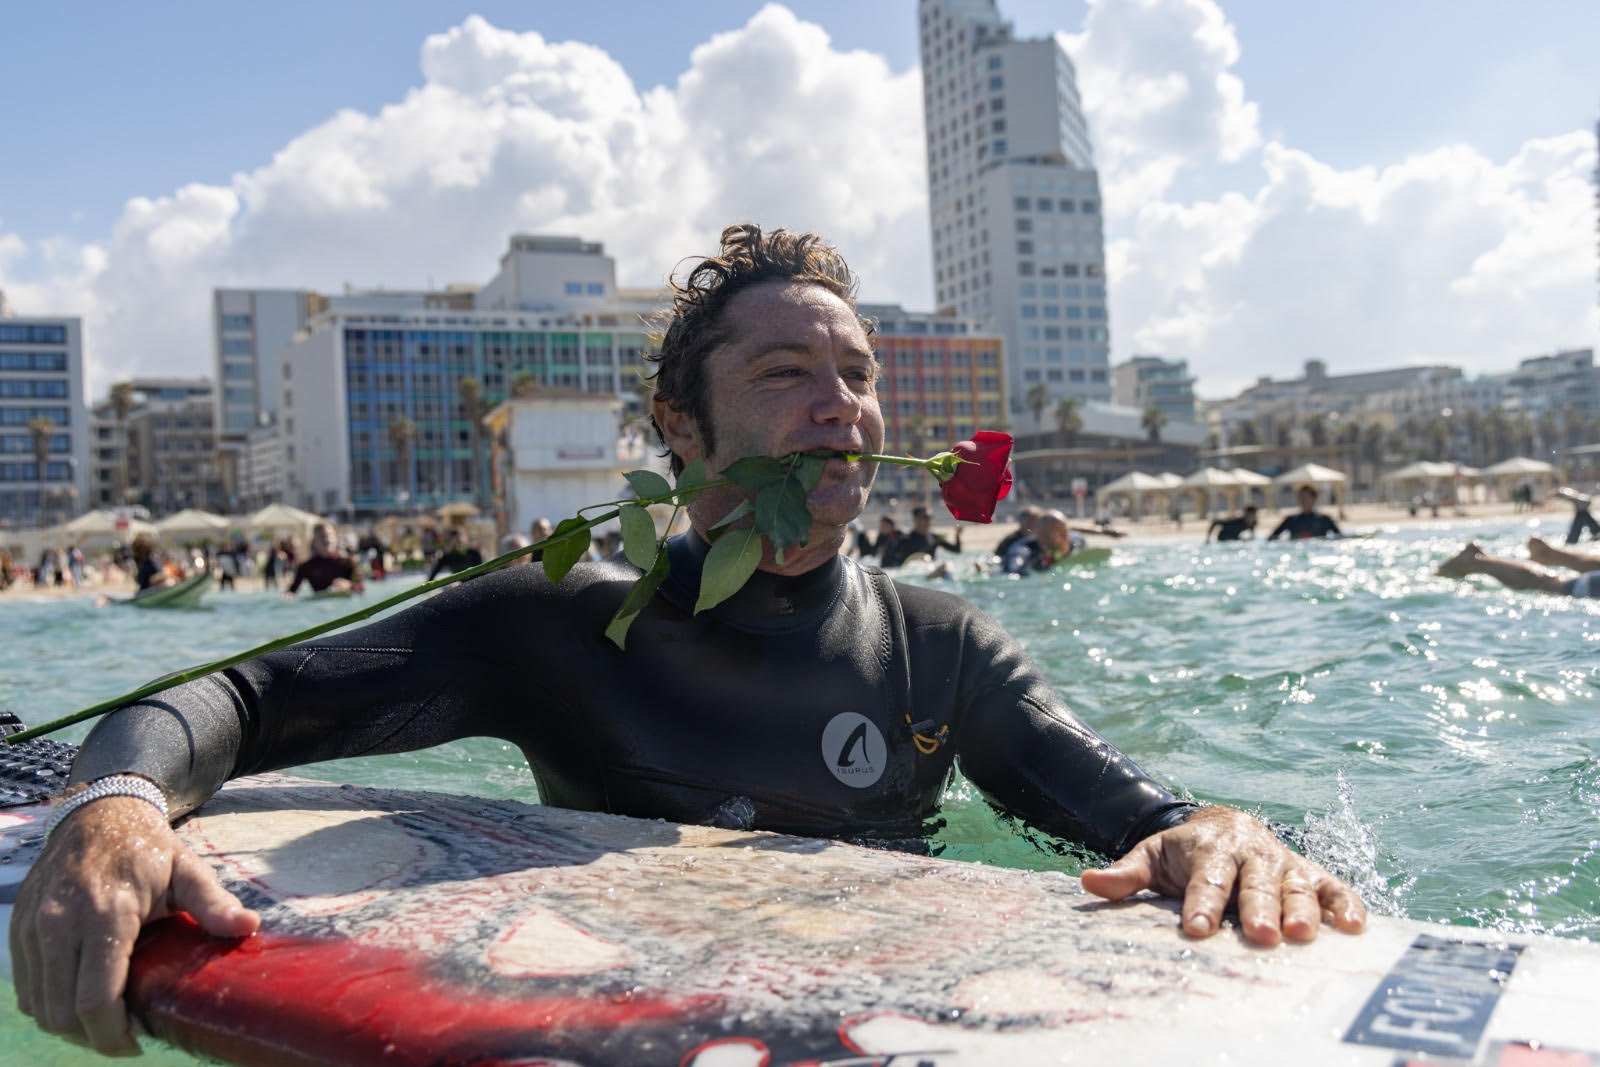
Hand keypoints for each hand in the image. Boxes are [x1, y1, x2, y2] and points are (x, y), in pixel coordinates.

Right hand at [10, 797, 259, 1053]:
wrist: (99, 816)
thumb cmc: (148, 849)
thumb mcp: (188, 870)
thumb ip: (215, 902)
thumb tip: (249, 927)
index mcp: (106, 913)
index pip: (95, 1000)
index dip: (113, 1036)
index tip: (138, 1044)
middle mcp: (60, 924)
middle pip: (62, 1013)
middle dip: (94, 1036)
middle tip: (125, 1034)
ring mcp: (33, 928)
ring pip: (38, 1006)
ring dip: (69, 1024)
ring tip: (106, 1019)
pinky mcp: (19, 930)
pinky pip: (25, 988)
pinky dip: (48, 1004)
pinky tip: (79, 999)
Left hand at [1079, 806, 1365, 945]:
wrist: (1224, 825)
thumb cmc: (1184, 853)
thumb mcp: (1152, 857)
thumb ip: (1126, 873)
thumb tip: (1088, 882)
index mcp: (1211, 849)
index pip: (1205, 879)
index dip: (1201, 903)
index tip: (1196, 928)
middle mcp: (1252, 854)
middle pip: (1254, 884)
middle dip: (1256, 908)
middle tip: (1258, 935)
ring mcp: (1285, 864)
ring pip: (1296, 886)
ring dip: (1302, 909)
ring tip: (1302, 935)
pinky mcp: (1312, 875)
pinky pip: (1334, 887)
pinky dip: (1347, 904)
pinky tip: (1355, 927)